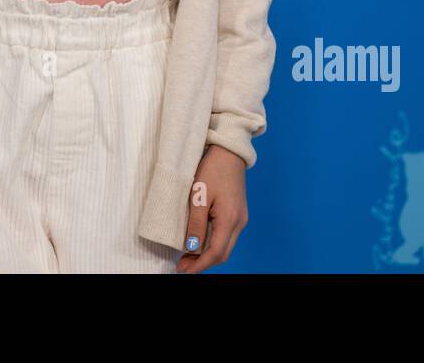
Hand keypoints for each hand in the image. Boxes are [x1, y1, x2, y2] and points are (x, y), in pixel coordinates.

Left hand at [176, 144, 247, 273]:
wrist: (229, 152)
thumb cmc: (212, 169)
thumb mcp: (198, 196)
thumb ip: (195, 224)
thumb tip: (191, 248)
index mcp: (230, 220)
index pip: (215, 253)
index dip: (199, 265)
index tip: (182, 271)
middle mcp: (239, 223)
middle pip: (222, 253)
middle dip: (202, 263)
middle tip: (182, 265)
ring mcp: (240, 218)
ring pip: (225, 246)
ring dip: (207, 254)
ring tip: (187, 255)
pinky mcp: (238, 213)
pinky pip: (226, 235)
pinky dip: (212, 243)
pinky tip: (199, 240)